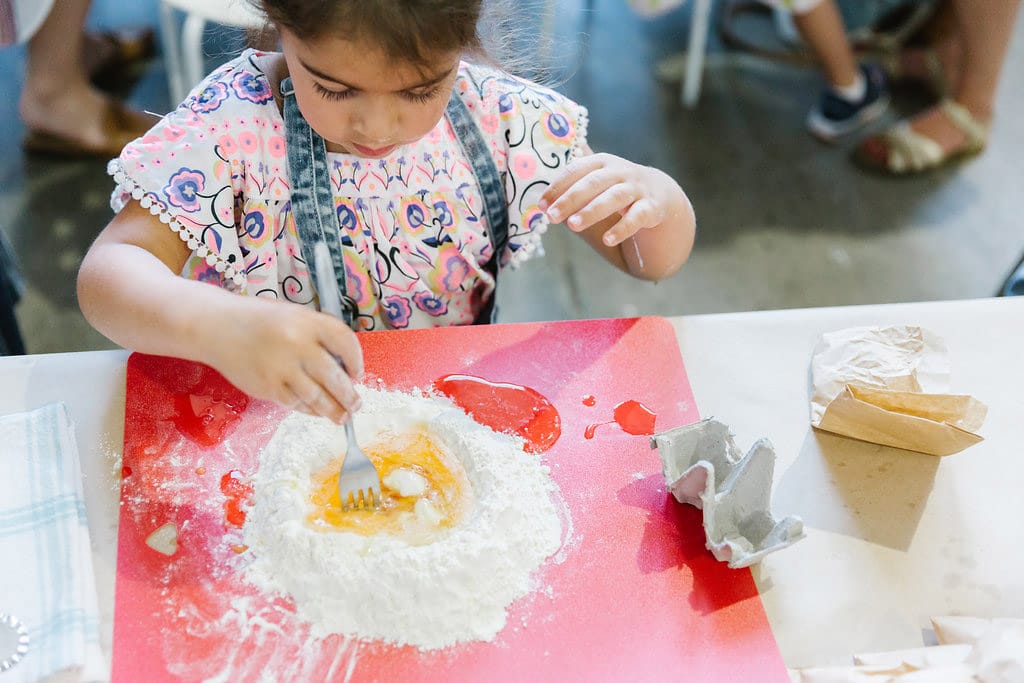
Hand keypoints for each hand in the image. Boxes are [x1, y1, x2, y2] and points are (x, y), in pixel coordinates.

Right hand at [201, 296, 363, 422]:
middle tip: (356, 405)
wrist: (218, 327)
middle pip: (335, 377)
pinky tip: (316, 411)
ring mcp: (281, 367)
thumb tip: (343, 366)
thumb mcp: (293, 315)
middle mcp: (297, 343)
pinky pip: (296, 403)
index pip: (345, 342)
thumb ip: (317, 334)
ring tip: (342, 416)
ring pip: (318, 396)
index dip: (356, 360)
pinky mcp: (267, 387)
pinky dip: (310, 410)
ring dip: (334, 410)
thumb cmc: (260, 321)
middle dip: (349, 395)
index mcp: (308, 321)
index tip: (357, 374)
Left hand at [539, 152, 680, 246]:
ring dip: (592, 211)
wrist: (659, 193)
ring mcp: (636, 189)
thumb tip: (540, 200)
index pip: (576, 170)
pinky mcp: (651, 207)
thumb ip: (572, 184)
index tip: (541, 205)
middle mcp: (620, 172)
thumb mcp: (595, 179)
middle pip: (593, 182)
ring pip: (614, 198)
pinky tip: (608, 240)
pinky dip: (623, 228)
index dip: (558, 186)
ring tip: (573, 226)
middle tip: (552, 216)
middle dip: (571, 199)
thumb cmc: (615, 188)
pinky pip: (637, 217)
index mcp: (601, 162)